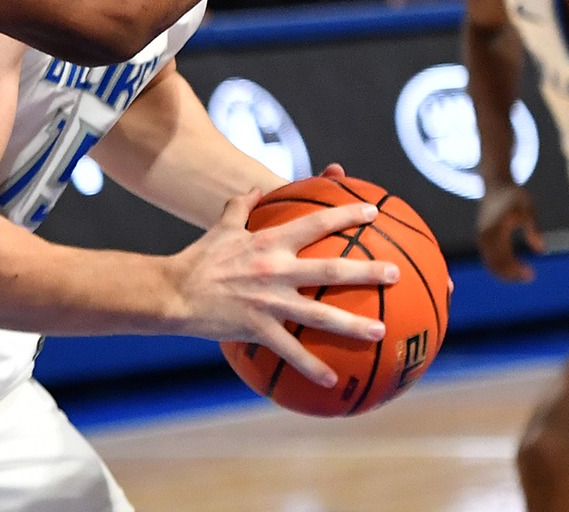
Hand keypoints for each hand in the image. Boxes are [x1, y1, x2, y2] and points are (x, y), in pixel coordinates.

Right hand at [167, 189, 397, 388]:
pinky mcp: (258, 328)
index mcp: (270, 242)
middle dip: (367, 271)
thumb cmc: (199, 257)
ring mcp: (269, 302)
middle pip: (331, 270)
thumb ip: (242, 206)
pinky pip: (290, 351)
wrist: (173, 292)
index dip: (347, 215)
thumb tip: (257, 188)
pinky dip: (311, 366)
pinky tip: (332, 380)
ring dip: (353, 324)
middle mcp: (276, 270)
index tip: (373, 212)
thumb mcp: (222, 226)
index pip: (317, 224)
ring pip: (319, 315)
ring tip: (381, 331)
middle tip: (395, 273)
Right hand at [476, 183, 542, 282]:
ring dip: (505, 273)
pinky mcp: (482, 238)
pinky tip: (514, 267)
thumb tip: (540, 250)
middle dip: (512, 275)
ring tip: (524, 274)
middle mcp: (485, 235)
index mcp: (496, 229)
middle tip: (530, 277)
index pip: (503, 258)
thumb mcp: (529, 207)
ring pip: (490, 263)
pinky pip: (488, 257)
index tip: (531, 274)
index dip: (516, 270)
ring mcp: (481, 237)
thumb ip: (533, 228)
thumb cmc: (514, 196)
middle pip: (495, 264)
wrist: (496, 185)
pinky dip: (499, 266)